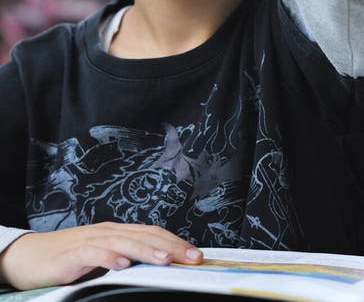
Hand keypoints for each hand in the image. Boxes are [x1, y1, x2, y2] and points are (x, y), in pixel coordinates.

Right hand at [0, 222, 202, 289]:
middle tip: (192, 257)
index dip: (176, 242)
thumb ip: (125, 258)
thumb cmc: (68, 259)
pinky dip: (109, 257)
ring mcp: (91, 240)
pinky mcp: (73, 253)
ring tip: (165, 260)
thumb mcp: (102, 258)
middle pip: (145, 235)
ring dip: (146, 250)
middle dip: (171, 246)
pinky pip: (93, 252)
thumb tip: (157, 268)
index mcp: (118, 232)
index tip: (197, 255)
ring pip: (124, 241)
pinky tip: (121, 264)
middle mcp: (108, 232)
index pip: (153, 233)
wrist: (30, 256)